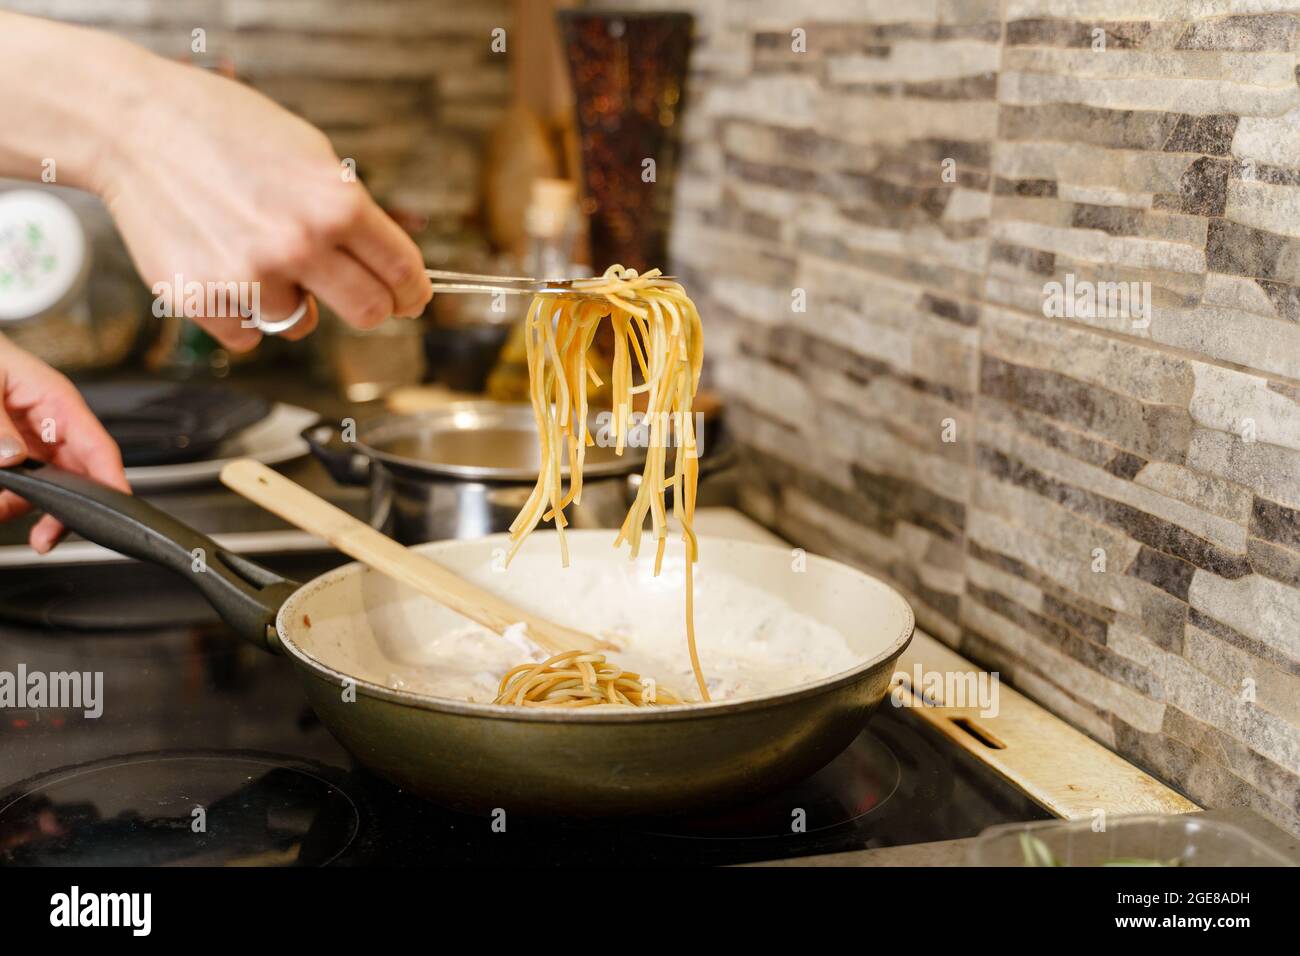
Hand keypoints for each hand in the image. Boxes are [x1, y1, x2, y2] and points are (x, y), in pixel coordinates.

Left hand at [0, 336, 128, 552]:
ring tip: (4, 509)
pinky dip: (11, 499)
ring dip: (27, 505)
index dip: (111, 480)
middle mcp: (52, 424)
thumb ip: (0, 423)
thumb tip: (13, 458)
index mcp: (57, 401)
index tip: (117, 509)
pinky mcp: (14, 451)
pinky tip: (2, 502)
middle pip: (78, 475)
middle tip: (45, 537)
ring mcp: (34, 439)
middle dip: (64, 508)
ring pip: (48, 485)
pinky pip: (23, 483)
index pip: (98, 447)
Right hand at [98, 56, 430, 350]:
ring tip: (259, 255)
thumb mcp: (310, 152)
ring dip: (290, 301)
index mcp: (336, 205)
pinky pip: (247, 335)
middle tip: (357, 296)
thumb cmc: (224, 130)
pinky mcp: (204, 298)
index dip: (414, 291)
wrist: (134, 127)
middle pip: (369, 312)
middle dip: (371, 306)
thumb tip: (388, 259)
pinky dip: (241, 314)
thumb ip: (349, 208)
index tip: (412, 299)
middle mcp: (298, 244)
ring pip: (300, 324)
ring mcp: (250, 276)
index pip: (402, 271)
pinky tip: (224, 269)